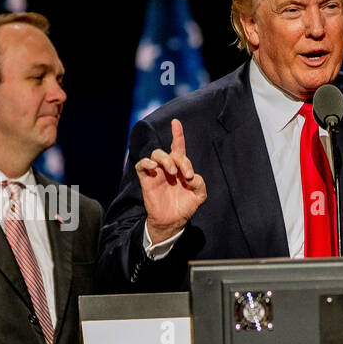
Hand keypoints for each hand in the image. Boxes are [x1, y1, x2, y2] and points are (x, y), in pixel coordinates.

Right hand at [136, 118, 206, 243]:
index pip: (178, 147)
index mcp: (180, 168)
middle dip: (180, 160)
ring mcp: (156, 172)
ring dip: (166, 160)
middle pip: (169, 152)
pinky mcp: (146, 179)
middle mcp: (168, 167)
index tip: (176, 122)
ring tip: (172, 172)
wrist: (173, 221)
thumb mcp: (199, 195)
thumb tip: (190, 176)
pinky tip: (155, 168)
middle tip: (186, 174)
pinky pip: (142, 164)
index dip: (177, 134)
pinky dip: (147, 163)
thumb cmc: (185, 206)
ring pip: (156, 155)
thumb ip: (200, 183)